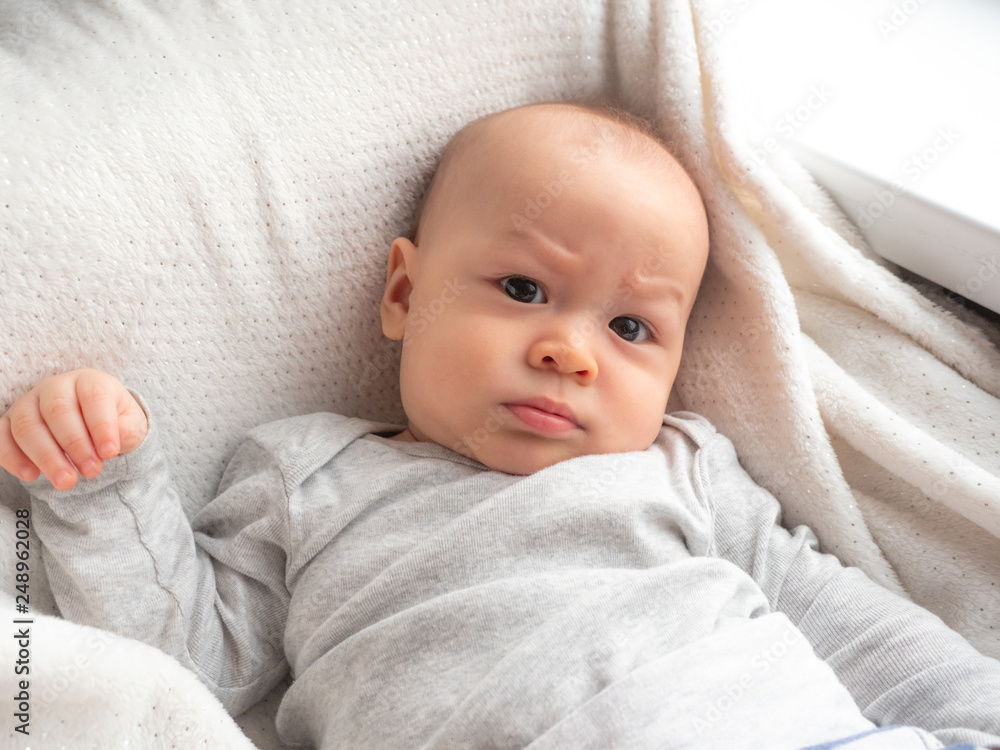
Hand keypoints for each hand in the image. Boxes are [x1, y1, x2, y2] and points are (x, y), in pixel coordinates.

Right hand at [0, 369, 148, 490]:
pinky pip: (2, 436)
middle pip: (58, 411)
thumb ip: (126, 430)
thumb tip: (109, 446)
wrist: (94, 422)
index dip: (102, 426)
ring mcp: (30, 402)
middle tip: (91, 472)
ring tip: (66, 481)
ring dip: (46, 456)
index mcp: (90, 381)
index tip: (110, 453)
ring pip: (28, 425)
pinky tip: (31, 475)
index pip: (94, 396)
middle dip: (75, 445)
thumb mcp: (130, 423)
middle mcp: (56, 387)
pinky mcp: (10, 422)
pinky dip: (12, 457)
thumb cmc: (114, 421)